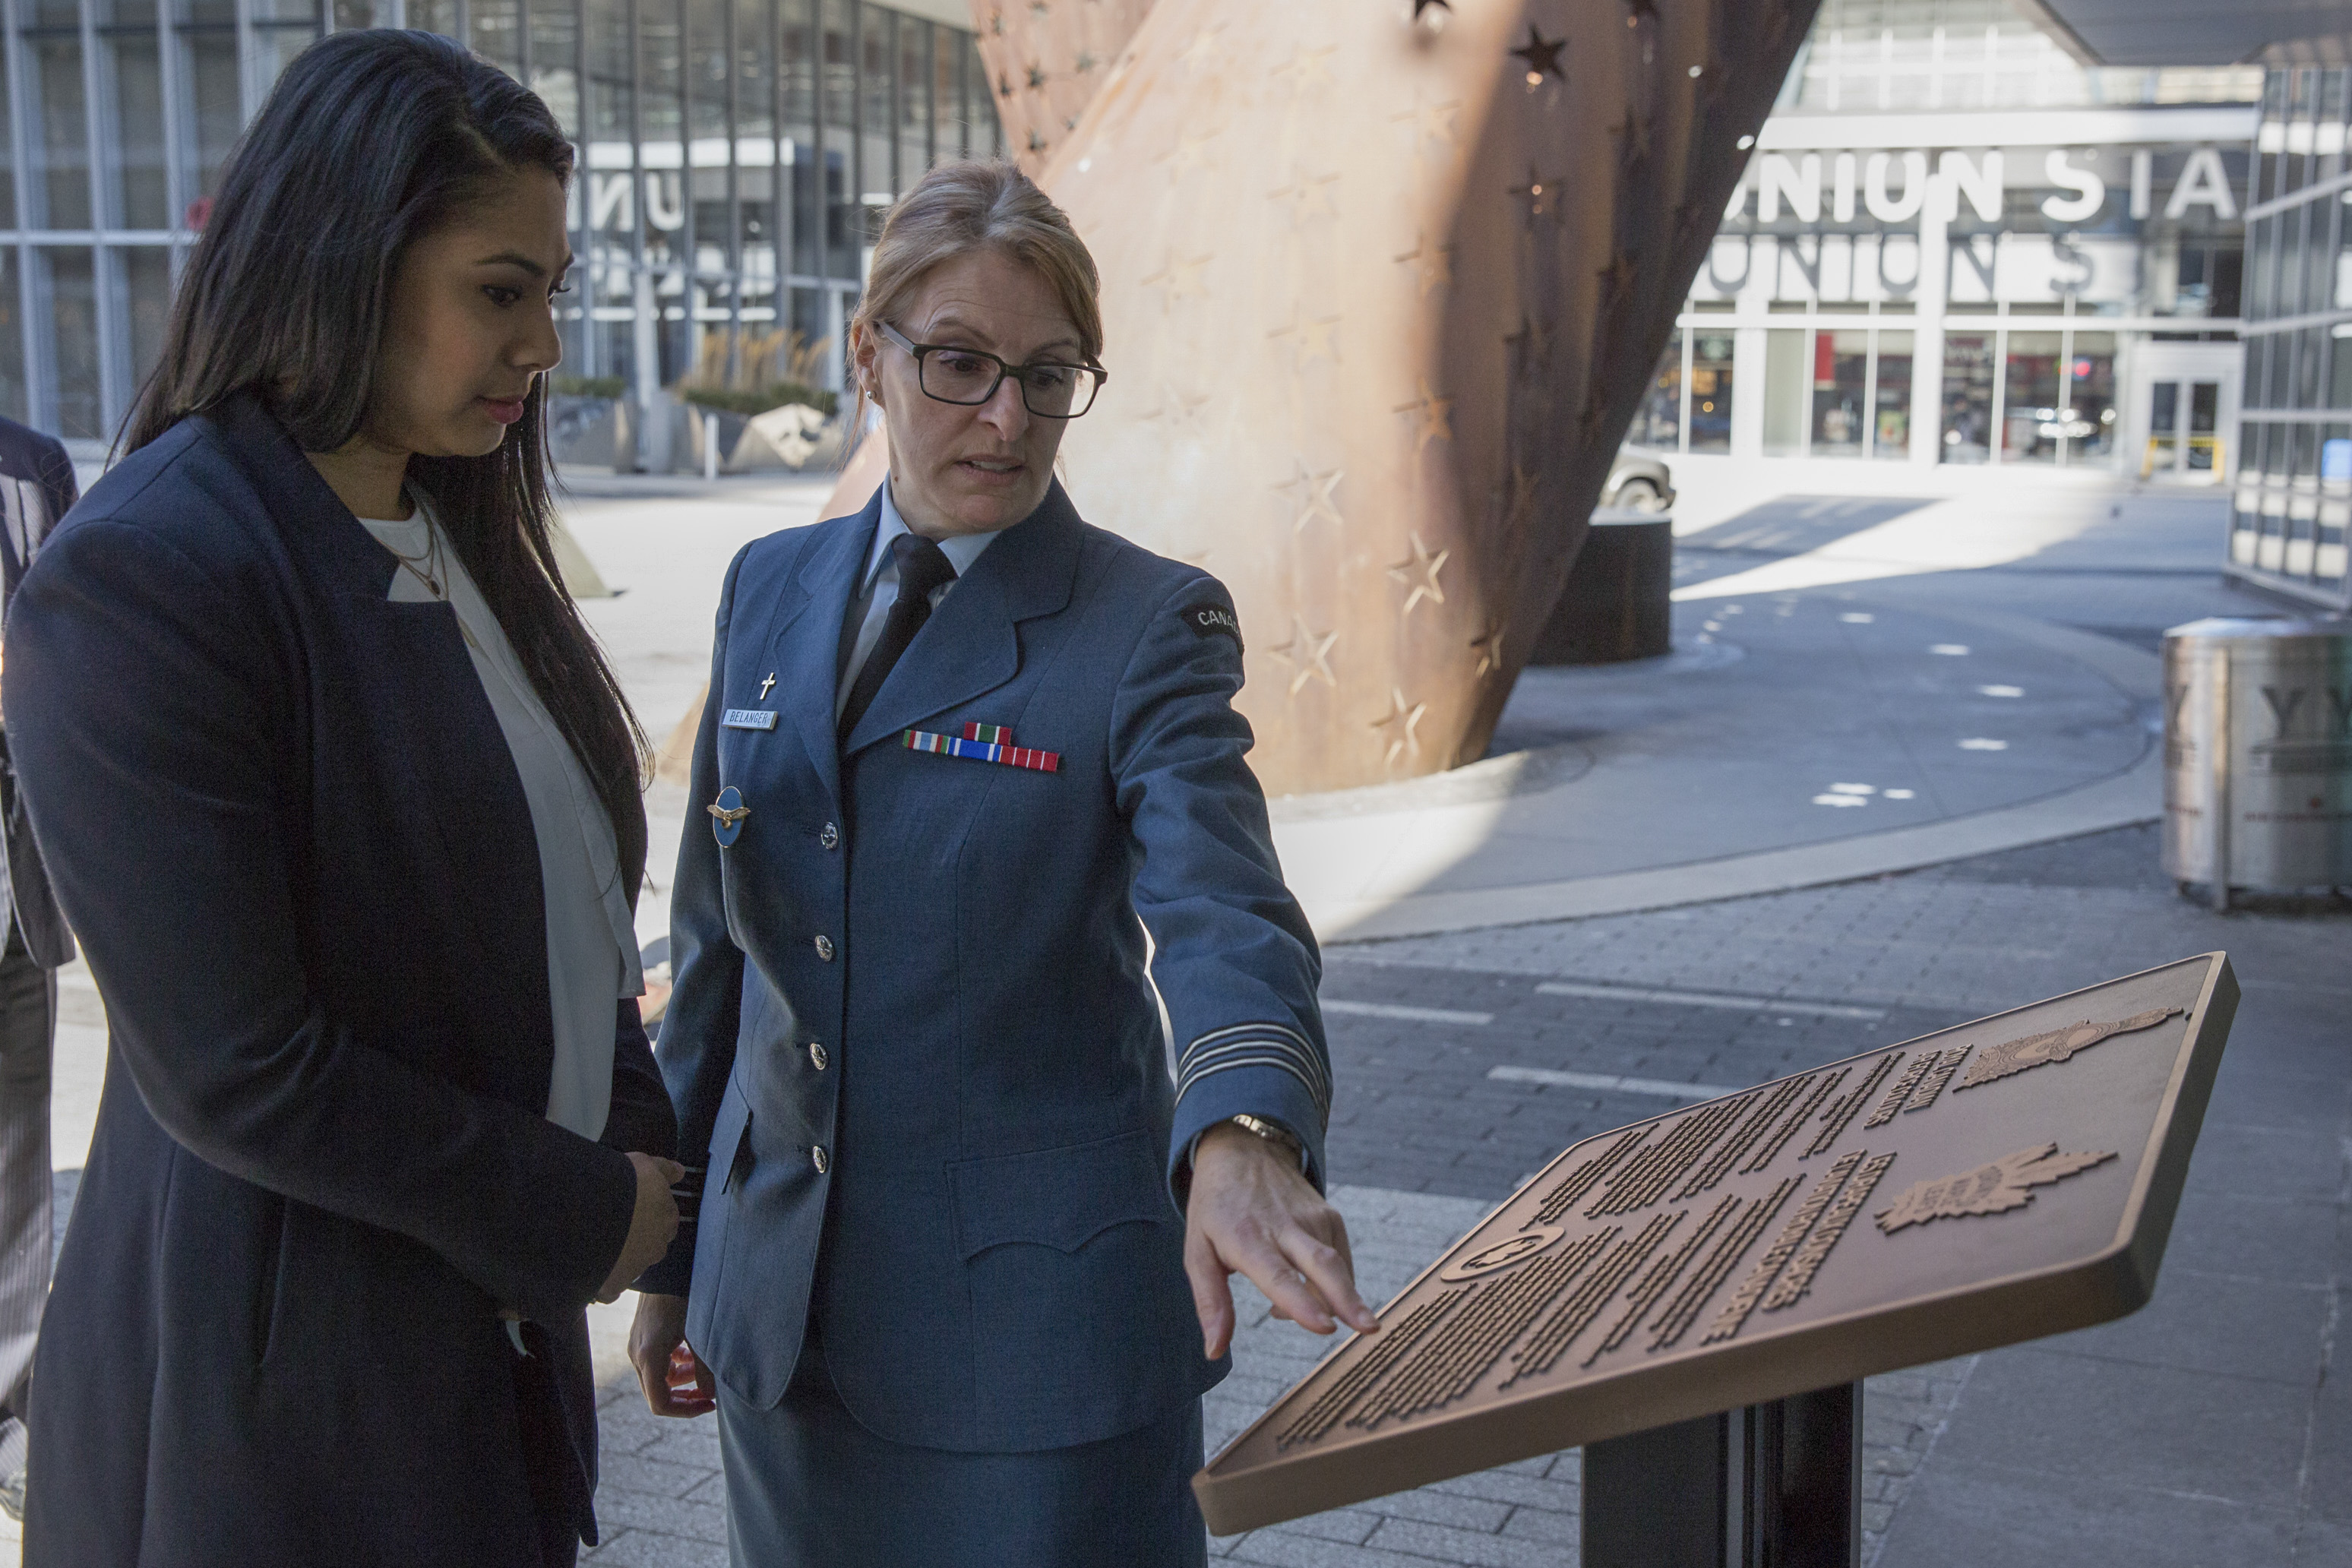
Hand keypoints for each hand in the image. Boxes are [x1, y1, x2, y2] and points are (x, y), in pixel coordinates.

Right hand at [597, 1152, 684, 1303]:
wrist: (592, 1211)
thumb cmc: (621, 1184)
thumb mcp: (644, 1165)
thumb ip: (664, 1170)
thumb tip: (680, 1171)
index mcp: (667, 1218)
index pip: (663, 1218)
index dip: (646, 1213)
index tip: (630, 1208)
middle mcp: (658, 1245)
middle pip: (650, 1244)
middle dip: (636, 1238)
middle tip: (613, 1225)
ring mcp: (638, 1267)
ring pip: (631, 1265)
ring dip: (619, 1257)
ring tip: (596, 1244)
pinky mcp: (615, 1284)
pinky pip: (611, 1288)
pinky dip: (603, 1282)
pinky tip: (591, 1271)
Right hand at [629, 1291, 716, 1417]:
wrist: (666, 1267)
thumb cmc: (683, 1296)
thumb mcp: (698, 1333)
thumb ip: (705, 1368)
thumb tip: (711, 1395)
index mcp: (648, 1357)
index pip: (660, 1404)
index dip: (685, 1411)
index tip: (709, 1404)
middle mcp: (637, 1355)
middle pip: (657, 1394)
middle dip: (685, 1397)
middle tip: (710, 1395)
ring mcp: (637, 1346)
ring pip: (658, 1377)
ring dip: (681, 1379)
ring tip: (704, 1370)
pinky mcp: (642, 1337)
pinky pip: (657, 1362)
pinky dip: (675, 1364)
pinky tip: (692, 1354)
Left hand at [1183, 1122, 1378, 1361]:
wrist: (1242, 1149)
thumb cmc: (1215, 1208)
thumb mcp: (1197, 1252)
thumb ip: (1209, 1303)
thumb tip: (1214, 1352)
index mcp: (1246, 1238)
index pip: (1278, 1276)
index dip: (1301, 1303)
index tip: (1325, 1327)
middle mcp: (1284, 1226)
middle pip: (1323, 1267)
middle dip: (1349, 1301)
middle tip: (1370, 1329)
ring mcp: (1313, 1218)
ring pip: (1335, 1269)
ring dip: (1328, 1303)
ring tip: (1299, 1309)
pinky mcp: (1330, 1216)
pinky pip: (1340, 1261)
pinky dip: (1331, 1286)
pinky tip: (1308, 1288)